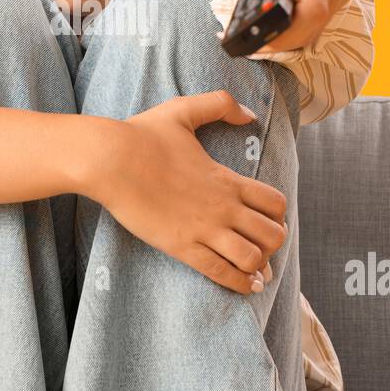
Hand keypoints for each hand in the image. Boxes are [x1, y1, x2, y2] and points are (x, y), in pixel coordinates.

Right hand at [86, 90, 286, 294]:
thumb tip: (250, 113)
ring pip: (252, 258)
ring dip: (259, 265)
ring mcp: (204, 229)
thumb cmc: (143, 135)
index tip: (268, 217)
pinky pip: (221, 272)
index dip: (279, 213)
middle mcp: (223, 206)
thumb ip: (221, 105)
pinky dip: (240, 283)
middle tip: (262, 244)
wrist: (110, 160)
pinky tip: (246, 285)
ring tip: (256, 269)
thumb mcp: (184, 110)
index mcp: (227, 178)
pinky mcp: (182, 247)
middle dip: (273, 242)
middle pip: (272, 234)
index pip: (275, 203)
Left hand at [219, 0, 361, 53]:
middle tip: (257, 38)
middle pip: (318, 19)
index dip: (288, 35)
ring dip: (297, 28)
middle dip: (287, 37)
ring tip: (270, 16)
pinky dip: (308, 18)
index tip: (261, 43)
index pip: (312, 8)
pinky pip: (330, 11)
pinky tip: (289, 6)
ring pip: (324, 19)